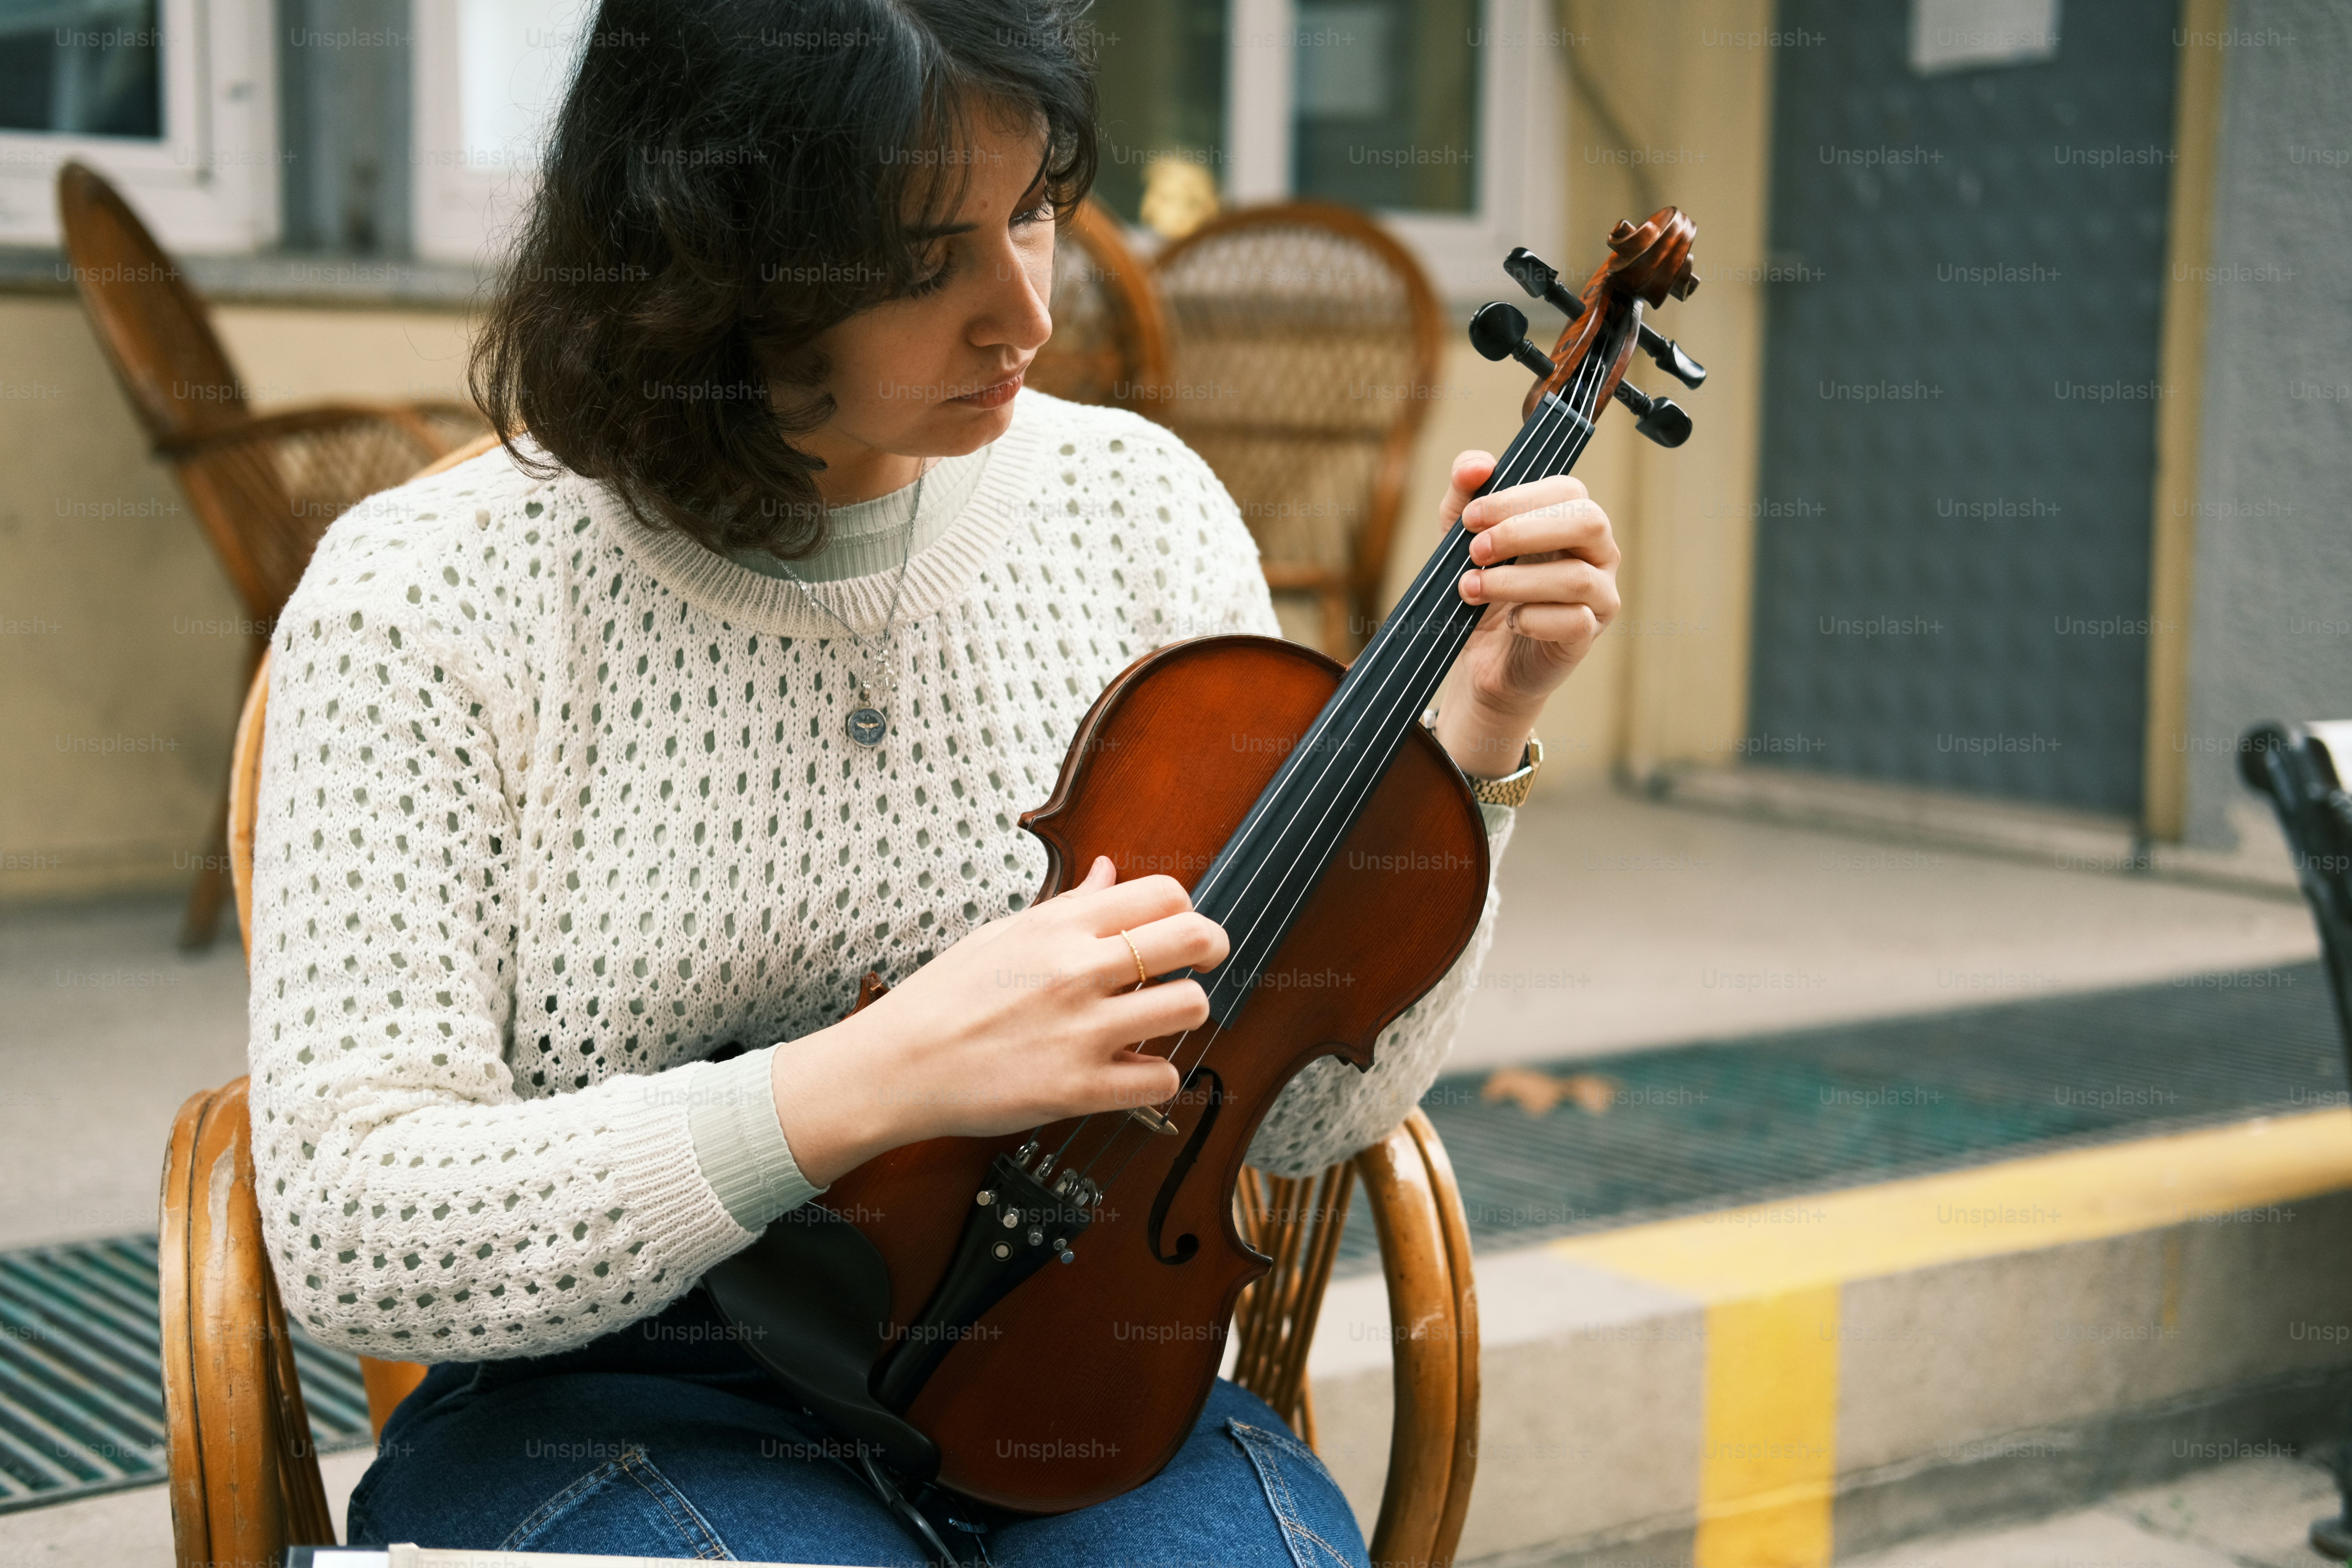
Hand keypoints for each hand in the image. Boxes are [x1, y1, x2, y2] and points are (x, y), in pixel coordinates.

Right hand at [767, 856, 1226, 1185]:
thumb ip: (1068, 905)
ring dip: (1185, 1014)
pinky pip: (1161, 1079)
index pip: (1163, 893)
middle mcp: (1077, 970)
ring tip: (1158, 1020)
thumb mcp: (1003, 933)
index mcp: (1058, 927)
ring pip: (1190, 1007)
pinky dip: (1156, 1077)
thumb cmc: (943, 999)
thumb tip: (1109, 871)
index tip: (1178, 927)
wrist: (895, 1065)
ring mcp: (1082, 1030)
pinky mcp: (1078, 1088)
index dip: (1185, 908)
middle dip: (1213, 948)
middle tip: (1202, 963)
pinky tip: (1131, 1069)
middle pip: (1193, 938)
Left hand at [1430, 452, 1620, 776]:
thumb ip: (1464, 497)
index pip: (1568, 490)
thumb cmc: (1482, 589)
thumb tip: (1476, 465)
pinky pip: (1574, 621)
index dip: (1518, 498)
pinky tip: (1508, 620)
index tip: (1471, 518)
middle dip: (1523, 532)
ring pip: (1577, 577)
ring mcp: (1600, 596)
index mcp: (1573, 519)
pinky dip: (1533, 618)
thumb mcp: (1462, 539)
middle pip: (1588, 522)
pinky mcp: (1588, 635)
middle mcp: (1598, 554)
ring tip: (1472, 588)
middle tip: (1475, 551)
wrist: (1482, 657)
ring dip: (1515, 581)